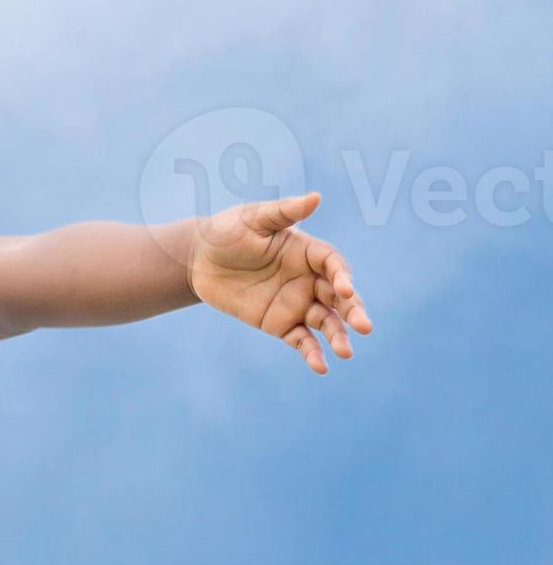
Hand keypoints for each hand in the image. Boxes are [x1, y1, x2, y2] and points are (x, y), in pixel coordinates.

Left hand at [187, 191, 372, 375]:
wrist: (199, 260)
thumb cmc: (229, 231)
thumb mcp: (253, 219)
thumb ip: (284, 212)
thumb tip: (316, 197)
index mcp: (308, 251)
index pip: (334, 264)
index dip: (343, 276)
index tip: (345, 289)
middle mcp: (309, 279)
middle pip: (339, 297)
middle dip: (352, 311)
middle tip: (364, 327)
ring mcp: (297, 303)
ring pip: (325, 321)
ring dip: (337, 336)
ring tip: (346, 352)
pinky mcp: (280, 324)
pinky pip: (300, 340)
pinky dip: (311, 353)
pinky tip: (321, 366)